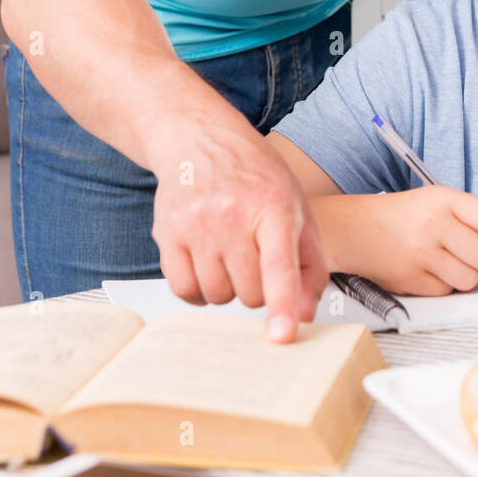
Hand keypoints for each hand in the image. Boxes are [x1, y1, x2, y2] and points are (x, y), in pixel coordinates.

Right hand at [151, 115, 327, 343]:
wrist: (202, 140)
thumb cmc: (256, 176)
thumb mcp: (298, 209)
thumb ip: (310, 264)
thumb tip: (306, 314)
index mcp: (274, 207)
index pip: (279, 267)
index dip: (282, 305)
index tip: (281, 336)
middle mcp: (233, 214)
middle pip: (250, 293)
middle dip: (258, 288)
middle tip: (255, 256)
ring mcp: (197, 225)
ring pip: (217, 296)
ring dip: (228, 288)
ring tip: (230, 253)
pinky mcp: (167, 233)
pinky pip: (184, 290)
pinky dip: (198, 289)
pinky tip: (207, 263)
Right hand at [340, 186, 477, 296]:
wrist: (355, 229)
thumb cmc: (403, 216)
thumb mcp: (437, 202)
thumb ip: (473, 217)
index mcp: (444, 199)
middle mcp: (433, 224)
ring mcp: (421, 253)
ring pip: (470, 279)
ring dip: (469, 278)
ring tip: (454, 266)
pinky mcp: (410, 279)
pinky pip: (446, 291)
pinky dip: (445, 286)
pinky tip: (432, 272)